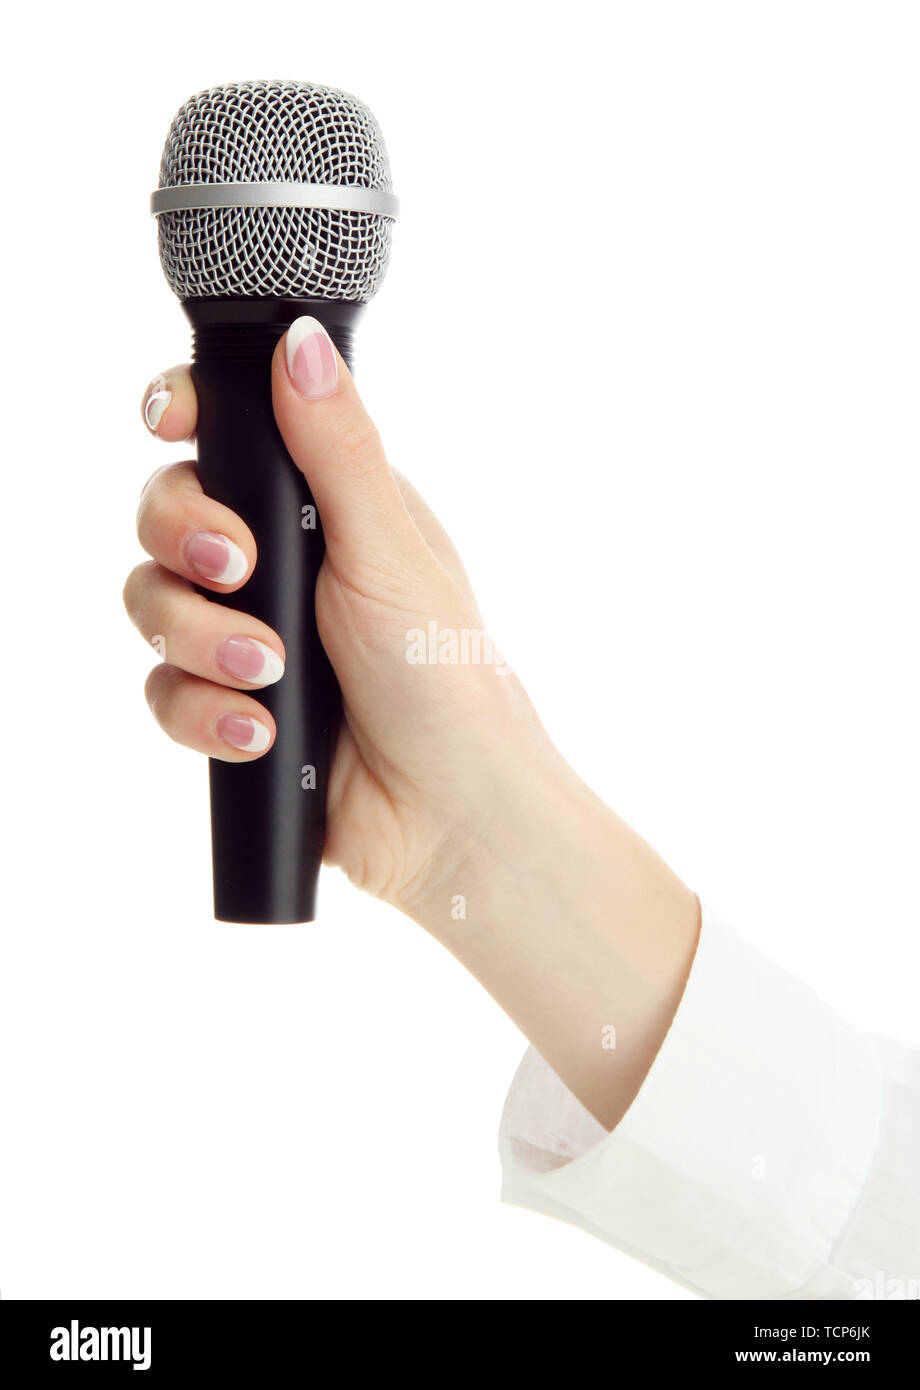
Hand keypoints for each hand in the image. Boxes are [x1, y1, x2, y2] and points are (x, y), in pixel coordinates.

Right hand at [125, 319, 552, 913]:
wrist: (449, 810)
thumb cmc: (447, 676)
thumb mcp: (391, 550)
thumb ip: (338, 449)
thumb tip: (302, 341)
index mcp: (321, 508)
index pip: (226, 436)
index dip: (183, 418)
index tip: (171, 421)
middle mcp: (275, 564)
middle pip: (166, 516)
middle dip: (186, 541)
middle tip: (237, 571)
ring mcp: (246, 636)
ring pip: (152, 605)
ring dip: (200, 640)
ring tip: (269, 671)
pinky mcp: (226, 708)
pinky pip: (164, 694)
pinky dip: (204, 713)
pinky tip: (259, 733)